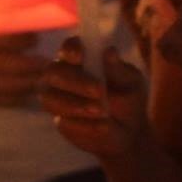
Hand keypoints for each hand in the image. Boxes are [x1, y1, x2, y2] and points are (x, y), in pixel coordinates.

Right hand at [39, 38, 147, 160]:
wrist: (130, 133)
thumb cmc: (128, 99)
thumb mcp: (131, 84)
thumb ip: (119, 71)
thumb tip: (110, 51)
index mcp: (81, 60)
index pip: (68, 48)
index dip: (69, 49)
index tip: (79, 56)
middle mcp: (63, 76)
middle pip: (53, 72)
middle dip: (75, 81)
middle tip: (99, 91)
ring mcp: (58, 99)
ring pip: (51, 98)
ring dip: (75, 104)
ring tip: (102, 111)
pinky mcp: (61, 122)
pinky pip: (63, 122)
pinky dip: (84, 124)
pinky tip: (103, 126)